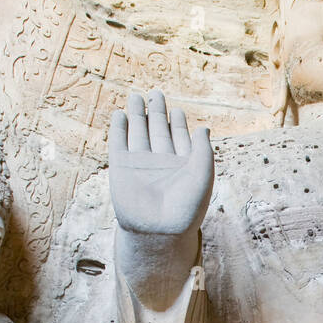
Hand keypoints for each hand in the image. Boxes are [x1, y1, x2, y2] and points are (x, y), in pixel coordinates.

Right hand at [109, 90, 213, 236]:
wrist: (159, 230)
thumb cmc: (186, 207)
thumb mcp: (203, 173)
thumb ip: (203, 149)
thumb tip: (204, 128)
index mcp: (182, 164)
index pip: (179, 137)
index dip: (178, 123)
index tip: (177, 111)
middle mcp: (161, 162)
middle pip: (158, 130)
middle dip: (157, 112)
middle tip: (156, 93)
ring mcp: (140, 164)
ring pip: (138, 133)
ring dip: (137, 114)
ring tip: (136, 96)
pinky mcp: (121, 168)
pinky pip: (119, 144)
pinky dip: (119, 128)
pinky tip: (120, 115)